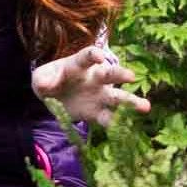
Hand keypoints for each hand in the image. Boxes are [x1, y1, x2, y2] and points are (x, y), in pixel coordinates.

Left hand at [32, 43, 151, 127]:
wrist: (53, 97)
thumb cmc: (50, 80)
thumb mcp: (40, 77)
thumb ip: (42, 79)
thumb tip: (46, 86)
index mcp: (79, 65)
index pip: (88, 55)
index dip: (94, 55)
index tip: (100, 58)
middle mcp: (94, 78)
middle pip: (109, 74)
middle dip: (120, 75)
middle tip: (132, 77)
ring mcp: (98, 96)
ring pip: (117, 98)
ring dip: (130, 102)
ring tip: (146, 107)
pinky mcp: (96, 113)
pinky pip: (108, 119)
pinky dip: (116, 125)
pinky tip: (126, 131)